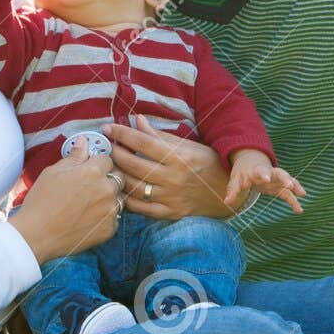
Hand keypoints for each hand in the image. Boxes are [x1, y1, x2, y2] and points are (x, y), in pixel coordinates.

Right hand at [8, 136, 121, 262]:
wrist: (36, 235)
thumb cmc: (41, 201)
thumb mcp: (53, 172)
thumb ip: (74, 156)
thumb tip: (83, 141)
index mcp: (93, 172)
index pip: (107, 159)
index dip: (97, 163)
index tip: (89, 169)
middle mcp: (106, 189)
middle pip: (118, 177)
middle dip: (107, 179)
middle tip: (89, 187)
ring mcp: (110, 210)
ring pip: (118, 198)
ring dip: (108, 198)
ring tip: (87, 205)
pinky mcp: (110, 229)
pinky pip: (114, 218)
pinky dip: (105, 217)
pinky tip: (88, 219)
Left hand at [104, 118, 233, 220]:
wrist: (226, 192)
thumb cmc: (207, 163)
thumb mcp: (188, 145)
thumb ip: (160, 135)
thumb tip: (137, 120)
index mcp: (179, 157)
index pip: (142, 142)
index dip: (122, 133)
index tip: (108, 128)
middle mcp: (174, 178)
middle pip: (133, 164)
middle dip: (115, 153)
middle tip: (107, 146)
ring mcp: (170, 197)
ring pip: (133, 186)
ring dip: (117, 175)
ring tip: (110, 166)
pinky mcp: (169, 213)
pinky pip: (140, 208)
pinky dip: (126, 198)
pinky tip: (120, 188)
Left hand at [225, 149, 305, 213]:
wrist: (251, 162)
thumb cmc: (243, 172)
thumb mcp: (236, 179)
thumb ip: (233, 190)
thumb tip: (227, 202)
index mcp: (257, 171)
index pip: (261, 172)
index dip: (263, 175)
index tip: (266, 179)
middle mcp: (270, 173)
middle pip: (279, 173)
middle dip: (285, 179)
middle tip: (290, 185)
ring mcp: (276, 179)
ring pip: (288, 181)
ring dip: (295, 186)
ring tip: (302, 194)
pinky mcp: (280, 186)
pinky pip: (288, 193)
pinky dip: (294, 200)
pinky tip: (299, 210)